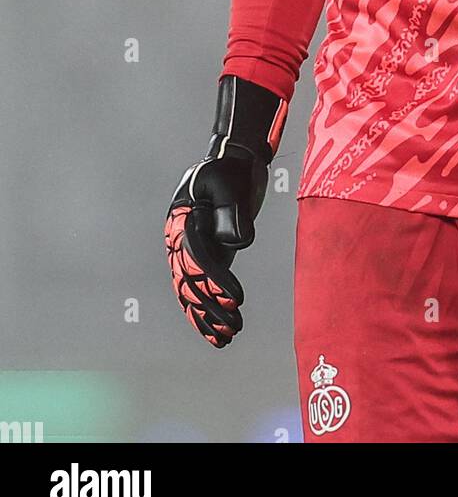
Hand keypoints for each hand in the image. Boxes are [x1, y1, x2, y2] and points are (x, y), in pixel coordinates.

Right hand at [165, 148, 267, 347]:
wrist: (233, 159)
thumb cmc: (228, 167)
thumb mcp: (226, 180)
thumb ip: (230, 208)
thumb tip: (238, 242)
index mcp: (182, 220)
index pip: (196, 256)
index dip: (215, 279)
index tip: (235, 297)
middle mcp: (181, 238)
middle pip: (191, 280)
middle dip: (211, 306)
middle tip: (232, 326)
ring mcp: (193, 249)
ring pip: (192, 291)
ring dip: (208, 316)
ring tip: (228, 337)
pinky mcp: (209, 254)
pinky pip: (201, 288)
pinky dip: (207, 312)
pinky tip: (221, 334)